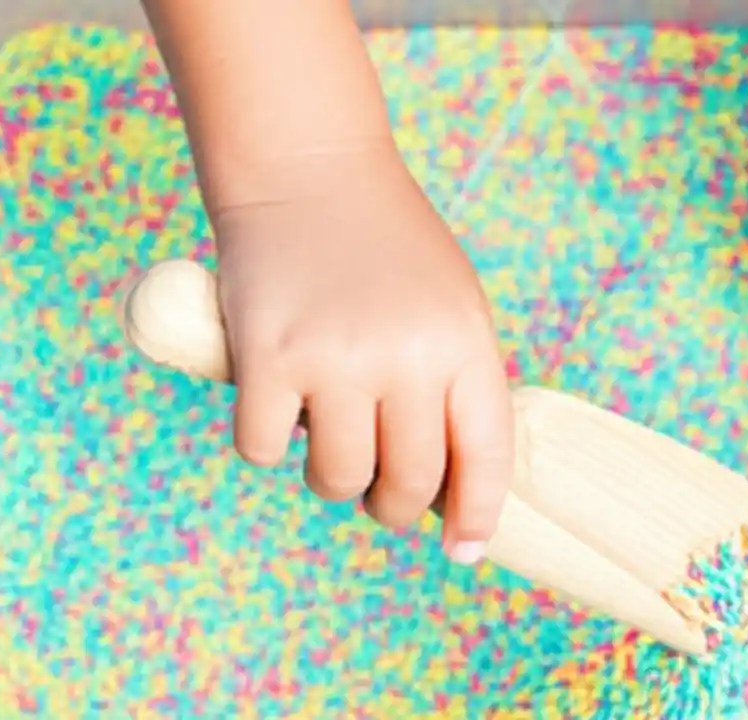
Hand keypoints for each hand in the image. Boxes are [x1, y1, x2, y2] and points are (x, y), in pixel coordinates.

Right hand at [215, 147, 512, 563]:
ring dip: (330, 476)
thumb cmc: (385, 246)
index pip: (485, 455)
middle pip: (407, 484)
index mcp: (464, 342)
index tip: (463, 547)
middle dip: (391, 506)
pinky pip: (262, 449)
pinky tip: (272, 403)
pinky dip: (262, 440)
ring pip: (336, 479)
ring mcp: (335, 357)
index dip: (477, 513)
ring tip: (325, 433)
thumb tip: (447, 486)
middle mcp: (407, 355)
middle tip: (377, 494)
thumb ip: (455, 383)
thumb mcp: (451, 303)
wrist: (309, 168)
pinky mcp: (266, 355)